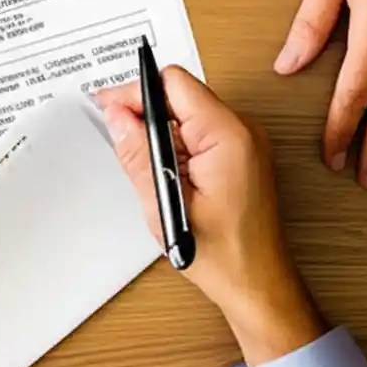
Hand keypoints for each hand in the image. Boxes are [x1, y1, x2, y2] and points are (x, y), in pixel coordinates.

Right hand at [98, 67, 325, 365]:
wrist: (256, 283)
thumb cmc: (222, 253)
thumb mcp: (165, 202)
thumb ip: (138, 153)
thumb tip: (117, 117)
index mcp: (227, 135)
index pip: (174, 83)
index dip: (136, 92)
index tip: (110, 108)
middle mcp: (242, 129)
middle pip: (180, 94)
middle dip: (144, 112)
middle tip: (119, 138)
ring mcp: (244, 141)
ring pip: (187, 114)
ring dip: (160, 132)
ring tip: (146, 168)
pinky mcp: (240, 153)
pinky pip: (199, 133)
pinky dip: (175, 146)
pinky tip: (166, 175)